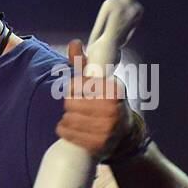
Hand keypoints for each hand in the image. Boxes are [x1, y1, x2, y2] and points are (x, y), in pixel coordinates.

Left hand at [56, 39, 131, 159]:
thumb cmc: (106, 102)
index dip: (73, 88)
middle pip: (71, 103)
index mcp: (115, 90)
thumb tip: (74, 43)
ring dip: (66, 118)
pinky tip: (68, 127)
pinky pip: (69, 134)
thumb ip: (85, 63)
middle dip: (70, 104)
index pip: (79, 85)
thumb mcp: (99, 81)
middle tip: (75, 106)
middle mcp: (114, 109)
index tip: (76, 90)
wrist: (123, 131)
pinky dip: (64, 130)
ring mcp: (108, 129)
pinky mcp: (99, 144)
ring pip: (69, 118)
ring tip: (72, 117)